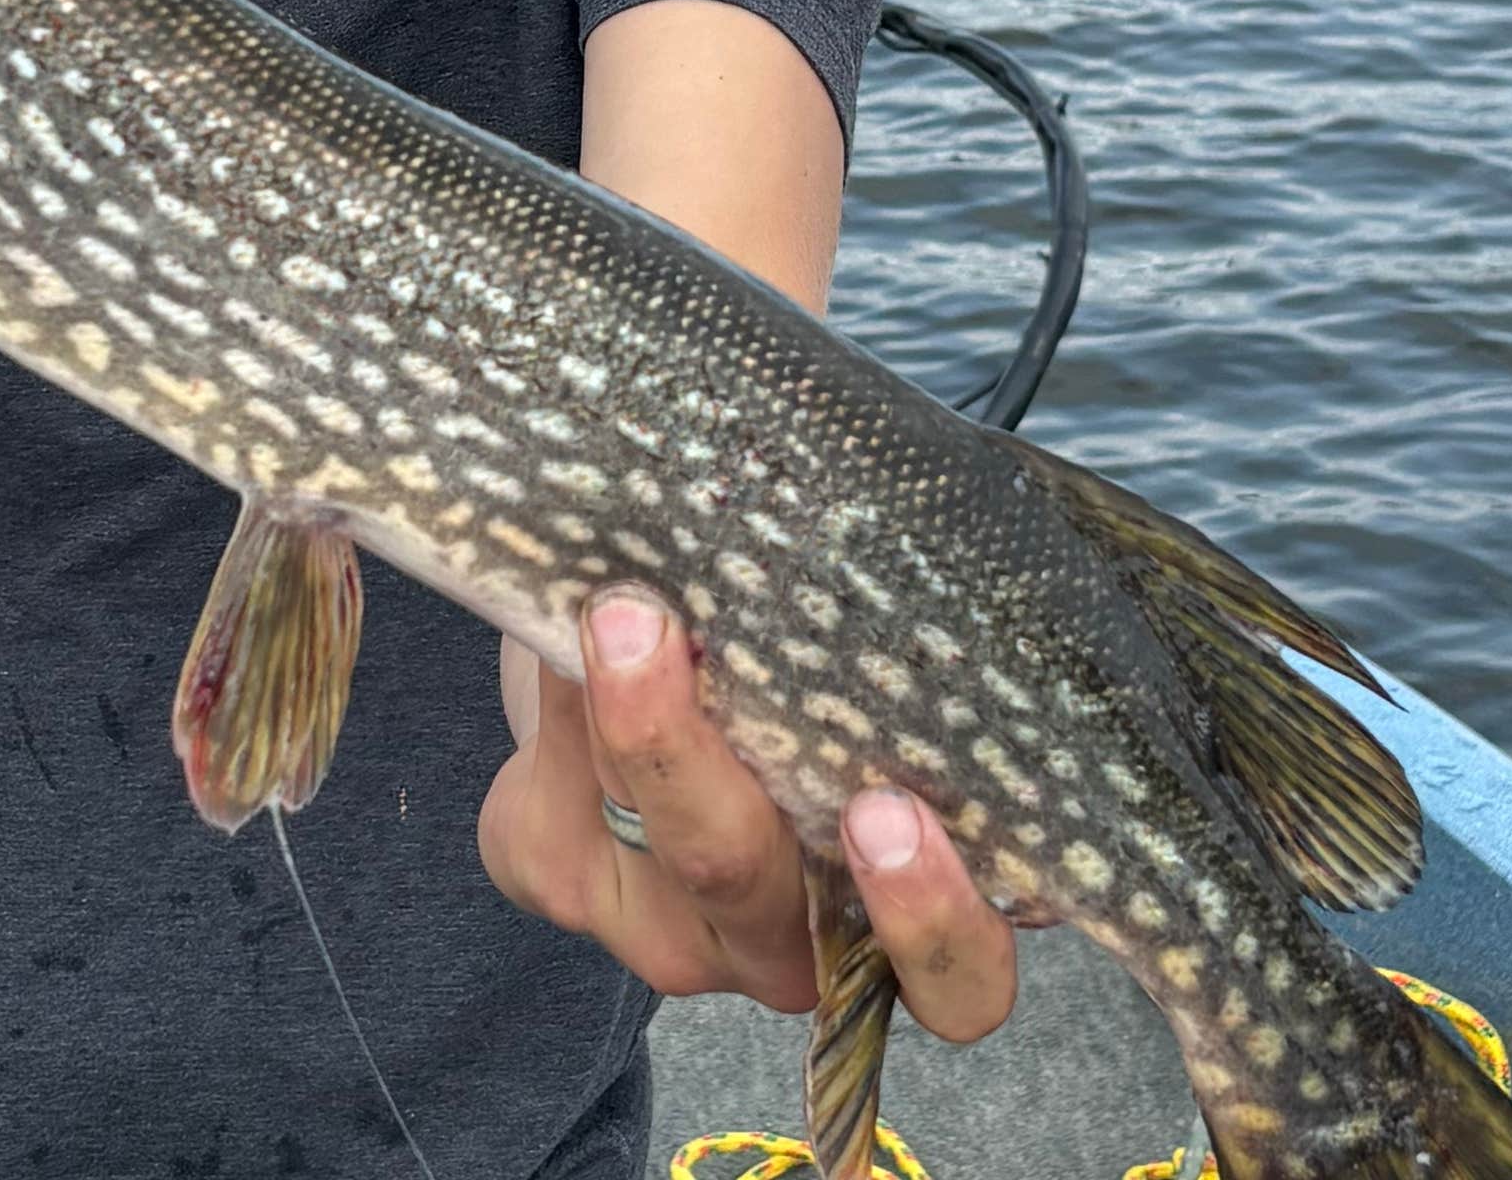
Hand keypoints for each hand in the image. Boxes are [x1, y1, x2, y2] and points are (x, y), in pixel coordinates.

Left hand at [477, 587, 1017, 1040]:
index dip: (932, 919)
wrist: (641, 670)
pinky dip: (560, 687)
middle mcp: (781, 944)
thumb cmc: (793, 663)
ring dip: (610, 699)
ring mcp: (662, 930)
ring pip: (632, 820)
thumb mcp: (841, 667)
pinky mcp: (559, 882)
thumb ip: (859, 651)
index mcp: (893, 912)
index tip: (886, 809)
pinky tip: (569, 618)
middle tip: (662, 632)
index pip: (956, 978)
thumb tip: (842, 533)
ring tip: (610, 599)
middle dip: (687, 753)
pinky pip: (555, 786)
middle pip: (737, 875)